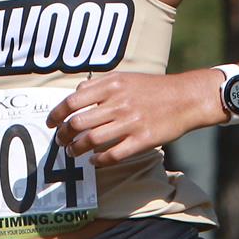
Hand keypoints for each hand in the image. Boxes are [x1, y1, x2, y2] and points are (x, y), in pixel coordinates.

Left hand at [46, 70, 222, 166]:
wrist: (186, 98)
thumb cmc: (153, 89)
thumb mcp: (126, 77)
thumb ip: (99, 85)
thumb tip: (75, 95)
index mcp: (112, 85)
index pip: (73, 102)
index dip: (56, 115)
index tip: (51, 123)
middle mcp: (119, 103)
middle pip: (78, 123)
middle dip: (63, 136)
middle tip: (61, 141)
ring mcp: (131, 123)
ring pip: (92, 141)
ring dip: (77, 150)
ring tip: (73, 152)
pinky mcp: (143, 140)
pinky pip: (113, 155)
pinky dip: (99, 160)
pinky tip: (94, 161)